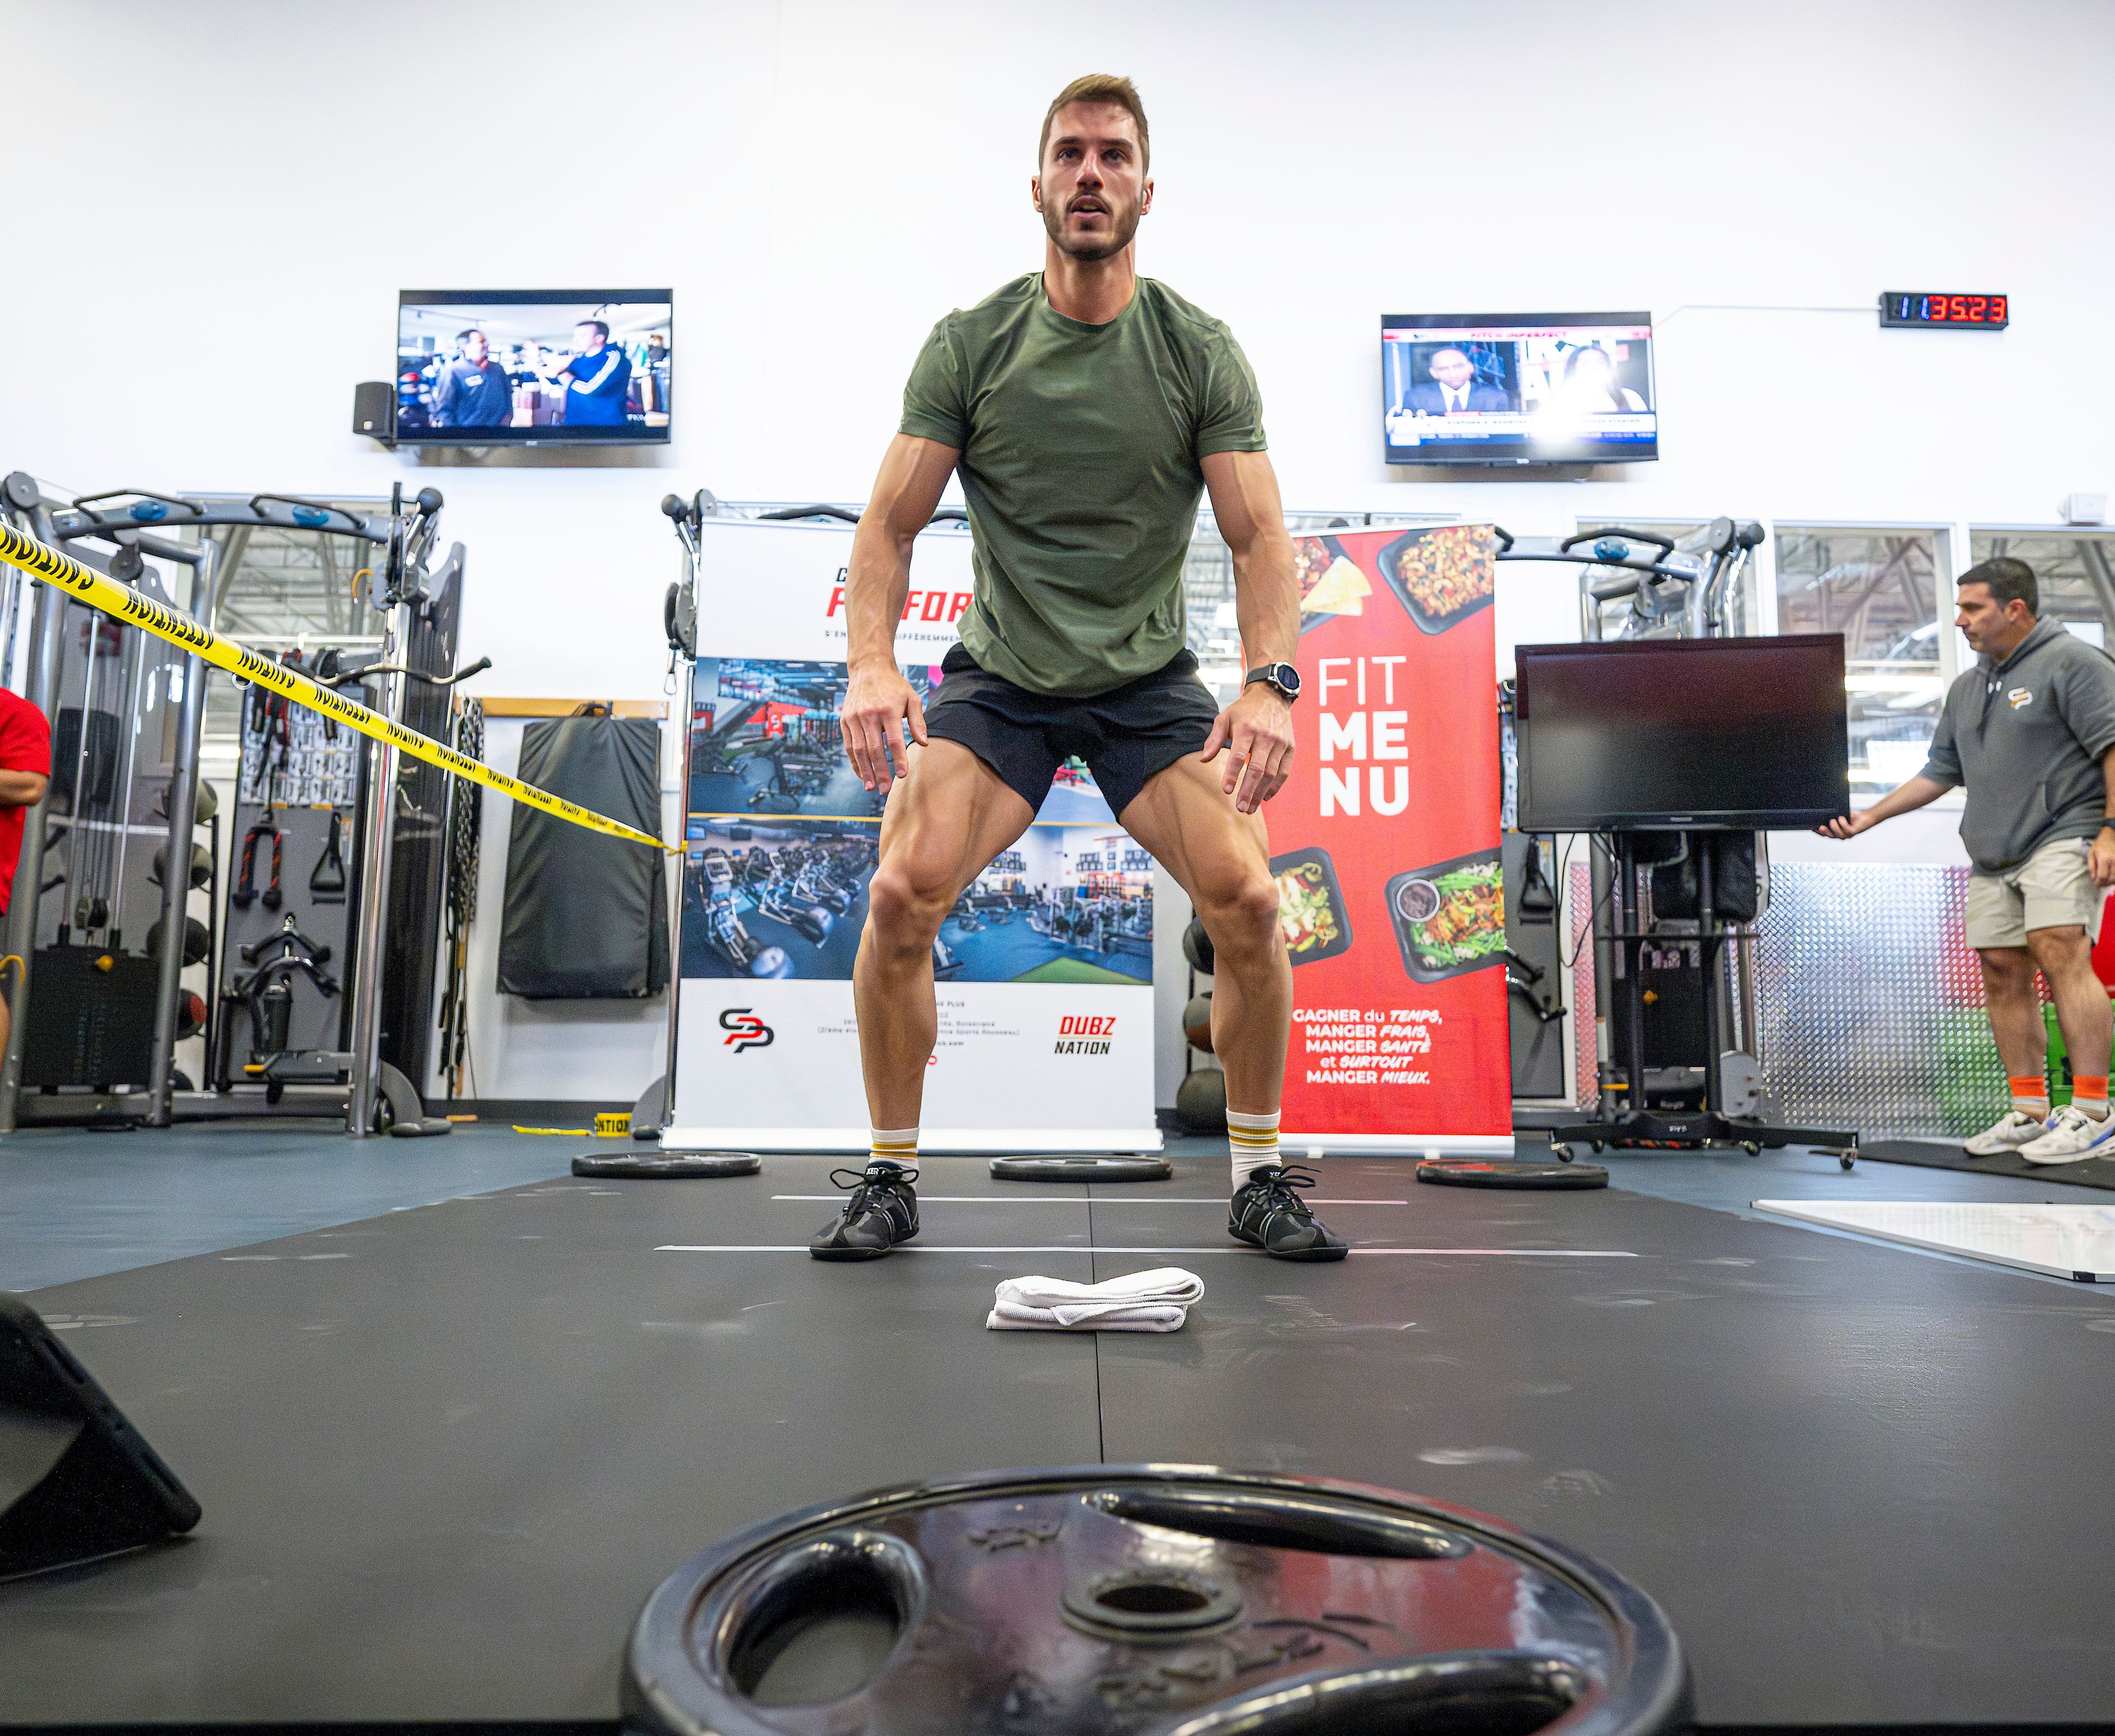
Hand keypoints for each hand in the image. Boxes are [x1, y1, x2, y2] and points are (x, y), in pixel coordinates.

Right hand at [840, 663, 925, 796]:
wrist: (869, 668)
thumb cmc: (894, 686)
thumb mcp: (912, 698)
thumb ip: (918, 721)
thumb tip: (923, 743)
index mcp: (888, 709)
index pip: (894, 740)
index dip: (899, 759)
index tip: (903, 775)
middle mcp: (869, 714)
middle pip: (874, 748)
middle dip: (880, 771)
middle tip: (885, 789)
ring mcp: (854, 718)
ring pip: (858, 749)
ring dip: (864, 770)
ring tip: (870, 787)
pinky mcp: (845, 720)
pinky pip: (848, 745)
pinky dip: (854, 761)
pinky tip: (861, 774)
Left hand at [1200, 683, 1293, 814]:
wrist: (1272, 696)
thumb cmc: (1244, 710)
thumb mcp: (1225, 717)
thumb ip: (1214, 739)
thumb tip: (1203, 759)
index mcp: (1247, 728)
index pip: (1239, 755)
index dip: (1232, 774)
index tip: (1226, 791)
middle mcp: (1266, 736)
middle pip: (1257, 769)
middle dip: (1248, 791)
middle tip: (1240, 808)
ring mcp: (1280, 743)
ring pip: (1271, 773)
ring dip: (1260, 793)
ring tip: (1250, 808)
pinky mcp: (1290, 747)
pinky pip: (1284, 771)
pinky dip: (1276, 786)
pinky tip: (1266, 797)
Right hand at [1815, 810, 1875, 839]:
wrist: (1865, 818)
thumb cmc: (1852, 817)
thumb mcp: (1838, 816)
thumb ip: (1831, 816)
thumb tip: (1822, 811)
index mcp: (1834, 832)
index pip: (1824, 834)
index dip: (1817, 832)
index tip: (1811, 827)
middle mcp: (1840, 835)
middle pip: (1830, 836)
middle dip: (1824, 832)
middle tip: (1819, 827)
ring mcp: (1847, 834)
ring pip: (1839, 835)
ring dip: (1834, 828)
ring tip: (1832, 820)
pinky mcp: (1854, 832)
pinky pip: (1847, 830)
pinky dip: (1843, 824)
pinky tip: (1841, 818)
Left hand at [2089, 830, 2114, 887]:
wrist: (2110, 836)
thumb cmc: (2099, 845)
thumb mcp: (2091, 854)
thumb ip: (2091, 866)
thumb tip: (2093, 877)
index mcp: (2104, 858)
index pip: (2102, 876)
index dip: (2099, 882)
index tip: (2096, 884)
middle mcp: (2114, 860)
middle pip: (2110, 878)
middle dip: (2104, 883)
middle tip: (2100, 884)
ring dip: (2110, 882)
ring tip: (2105, 882)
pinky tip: (2111, 878)